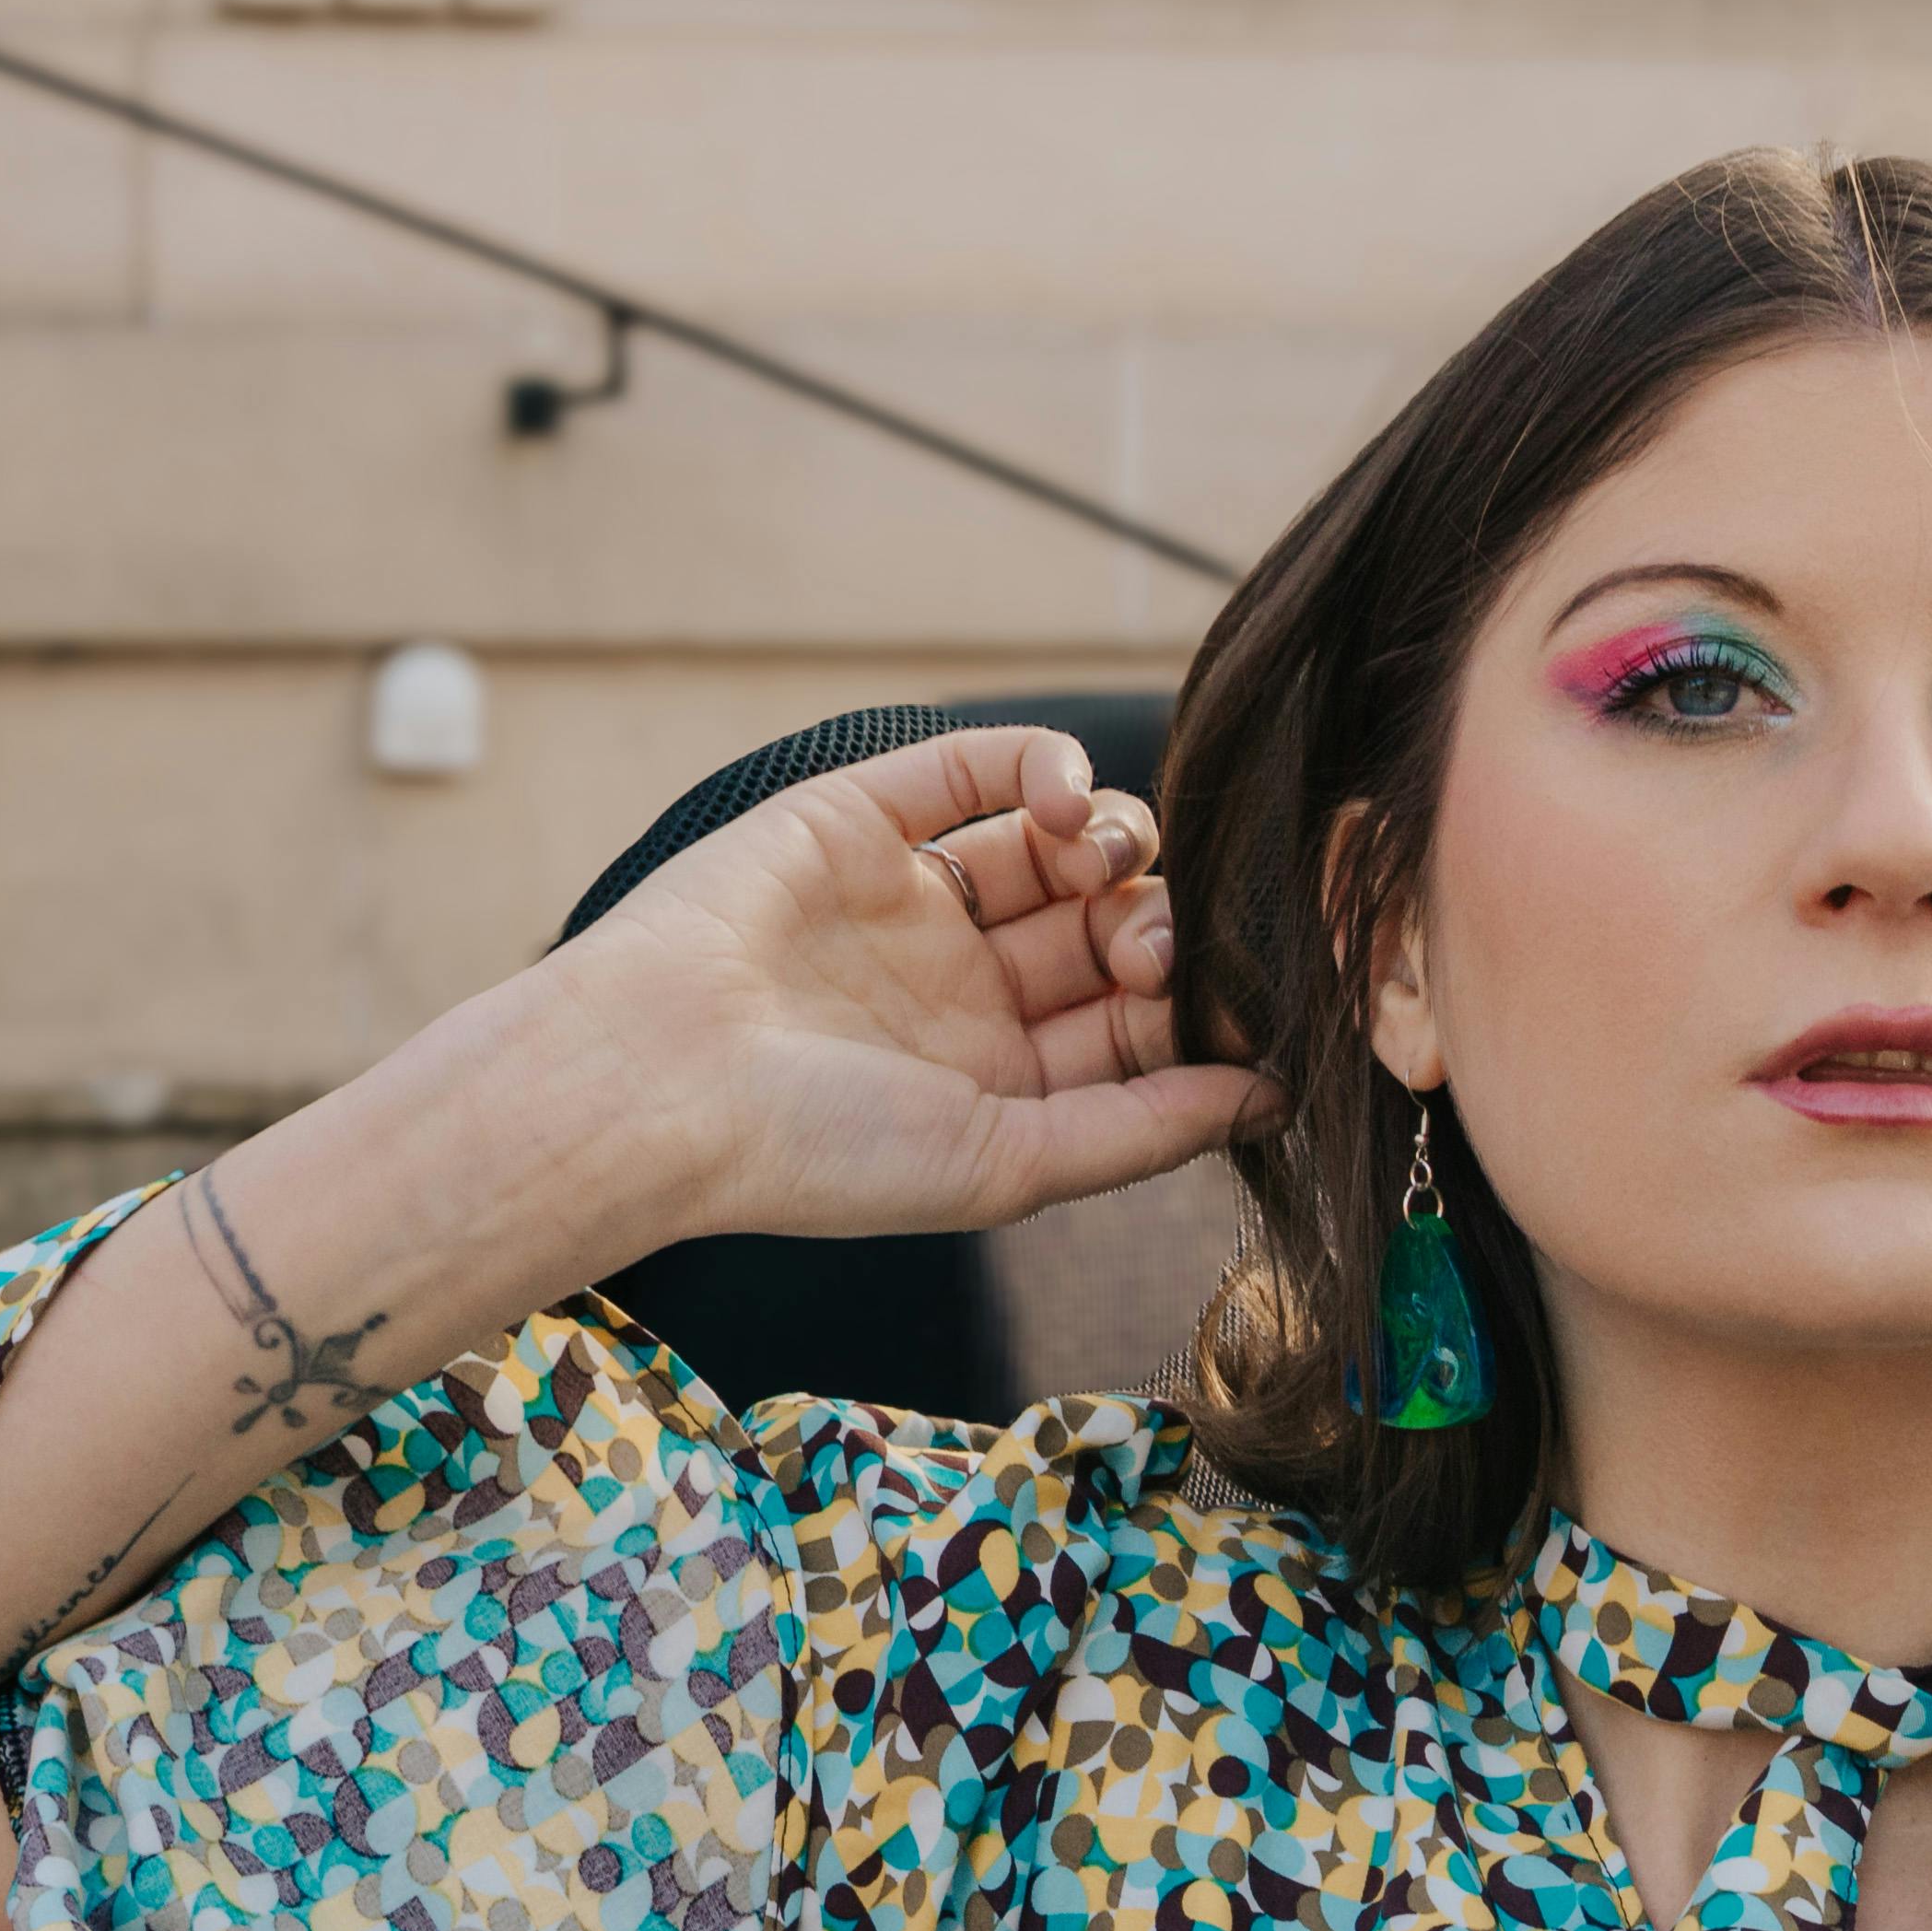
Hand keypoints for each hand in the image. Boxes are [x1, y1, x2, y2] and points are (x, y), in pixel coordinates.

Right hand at [551, 720, 1276, 1247]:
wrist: (656, 1081)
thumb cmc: (819, 1151)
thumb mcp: (1011, 1165)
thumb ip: (1146, 1130)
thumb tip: (1275, 1099)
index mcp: (997, 1079)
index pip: (1134, 1026)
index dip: (1194, 1004)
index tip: (1239, 998)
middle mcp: (960, 988)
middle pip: (1109, 930)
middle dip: (1158, 924)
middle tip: (1160, 940)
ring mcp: (912, 897)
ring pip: (1061, 846)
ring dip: (1116, 846)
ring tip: (1106, 872)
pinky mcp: (861, 814)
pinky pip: (976, 765)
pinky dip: (1044, 766)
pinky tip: (1067, 802)